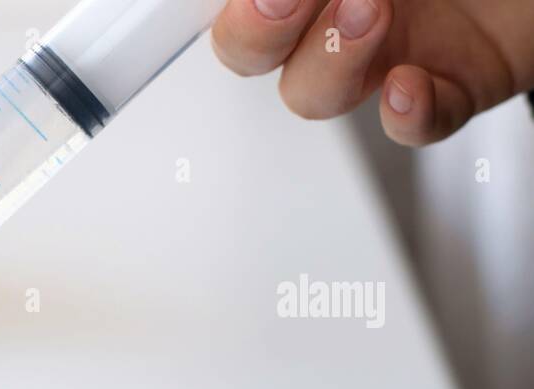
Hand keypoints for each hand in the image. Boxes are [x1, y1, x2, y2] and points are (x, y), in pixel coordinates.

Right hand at [212, 0, 533, 144]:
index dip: (207, 8)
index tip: (182, 9)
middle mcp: (338, 2)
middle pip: (251, 51)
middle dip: (251, 32)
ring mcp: (392, 47)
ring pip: (314, 94)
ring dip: (329, 61)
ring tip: (367, 10)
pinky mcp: (455, 84)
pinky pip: (415, 126)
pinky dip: (408, 116)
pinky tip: (410, 83)